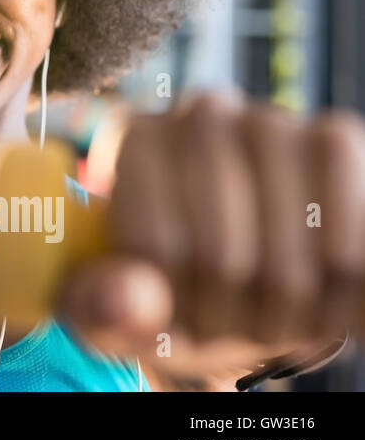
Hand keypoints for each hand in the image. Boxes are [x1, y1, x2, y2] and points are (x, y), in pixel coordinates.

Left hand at [58, 91, 364, 377]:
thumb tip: (121, 304)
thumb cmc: (177, 291)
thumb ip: (100, 308)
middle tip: (231, 324)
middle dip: (229, 317)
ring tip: (273, 314)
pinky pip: (347, 247)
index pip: (154, 251)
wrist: (257, 280)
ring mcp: (273, 121)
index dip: (175, 309)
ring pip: (286, 266)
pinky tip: (323, 299)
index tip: (183, 320)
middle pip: (219, 260)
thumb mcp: (123, 311)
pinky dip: (339, 296)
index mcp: (135, 141)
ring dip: (285, 316)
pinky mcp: (335, 143)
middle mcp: (202, 114)